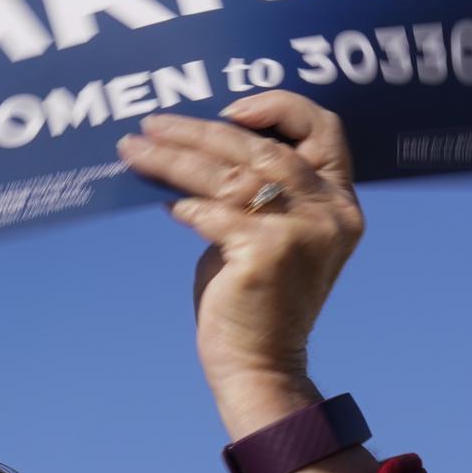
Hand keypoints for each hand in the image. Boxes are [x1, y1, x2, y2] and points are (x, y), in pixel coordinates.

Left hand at [115, 90, 364, 436]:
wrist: (259, 363)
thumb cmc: (253, 297)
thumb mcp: (267, 234)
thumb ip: (251, 193)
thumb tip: (193, 149)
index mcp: (338, 202)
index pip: (326, 130)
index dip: (279, 108)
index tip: (230, 109)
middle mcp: (330, 212)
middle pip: (262, 149)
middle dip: (200, 131)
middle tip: (152, 123)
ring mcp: (302, 232)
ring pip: (231, 176)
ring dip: (175, 158)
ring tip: (132, 149)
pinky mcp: (268, 253)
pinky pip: (213, 213)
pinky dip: (182, 203)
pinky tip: (159, 199)